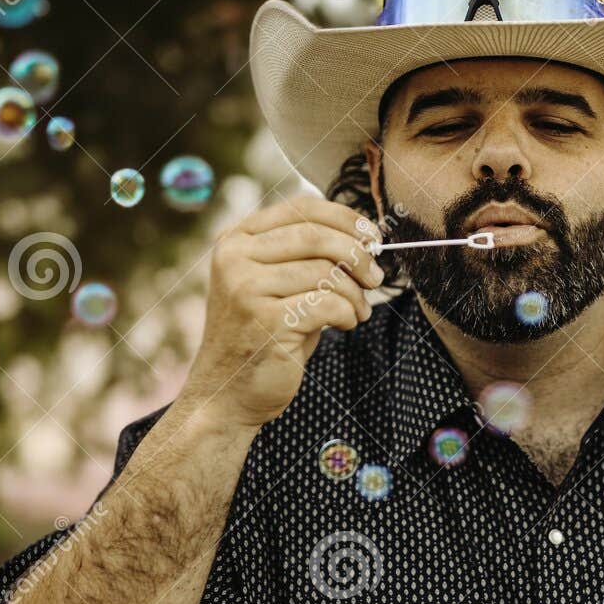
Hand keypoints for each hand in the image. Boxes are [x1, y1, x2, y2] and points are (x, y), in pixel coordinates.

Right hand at [178, 195, 384, 428]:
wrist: (228, 395)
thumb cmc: (263, 338)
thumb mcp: (276, 285)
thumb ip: (304, 256)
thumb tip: (362, 236)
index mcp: (236, 240)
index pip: (301, 208)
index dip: (344, 218)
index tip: (371, 236)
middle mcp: (235, 258)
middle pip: (316, 236)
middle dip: (358, 255)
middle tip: (375, 278)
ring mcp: (246, 289)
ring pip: (326, 272)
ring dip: (355, 294)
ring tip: (358, 312)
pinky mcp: (265, 322)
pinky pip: (328, 305)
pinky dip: (347, 314)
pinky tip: (345, 325)